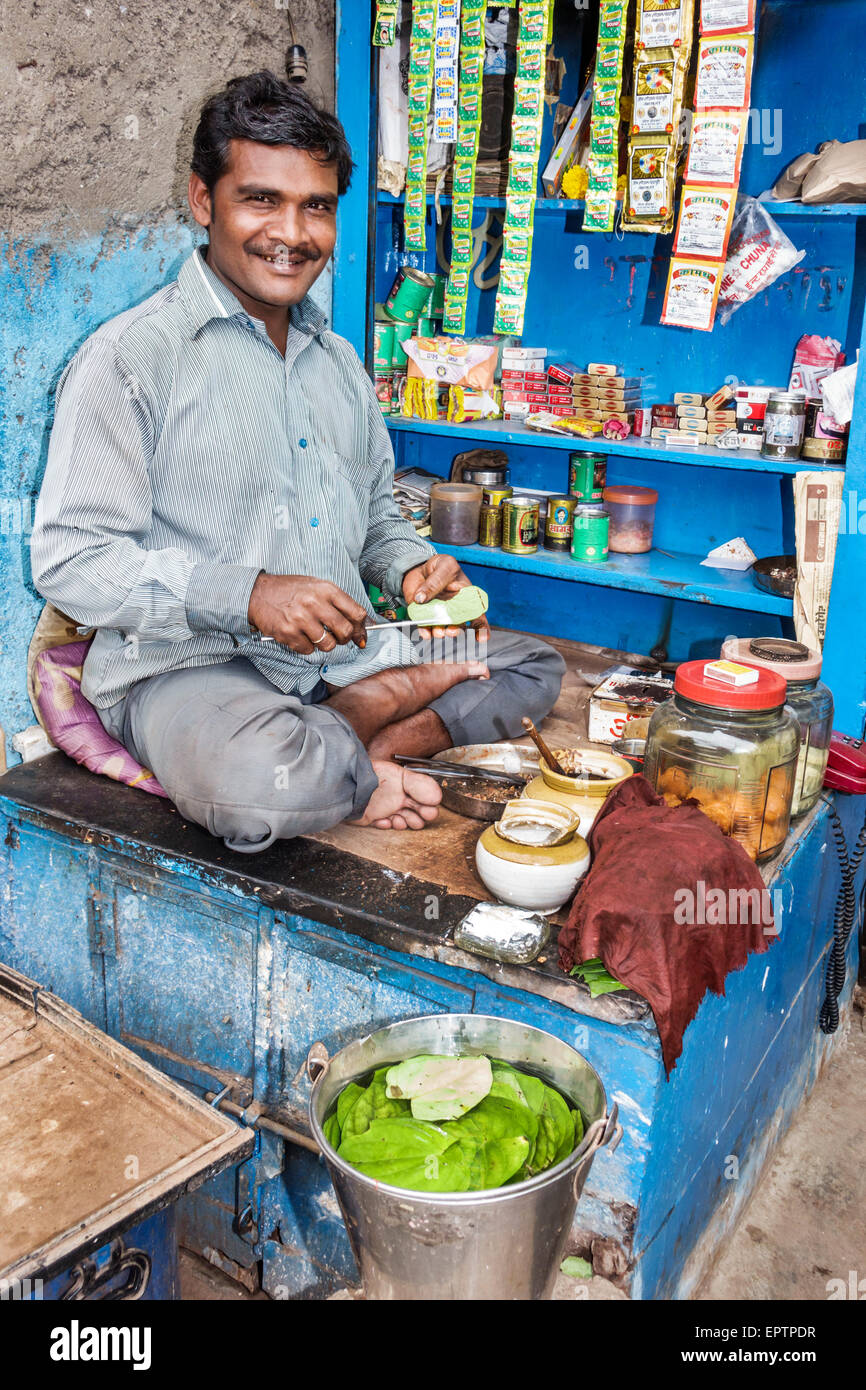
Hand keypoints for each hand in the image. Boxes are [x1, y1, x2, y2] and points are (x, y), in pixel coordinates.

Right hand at [248, 573, 367, 654]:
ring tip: (316, 635)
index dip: (361, 628)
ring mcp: (301, 619)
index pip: (356, 613)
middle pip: (345, 631)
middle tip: (339, 638)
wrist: (258, 593)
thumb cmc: (289, 591)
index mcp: (326, 590)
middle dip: (345, 639)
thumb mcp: (316, 586)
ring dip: (325, 644)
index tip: (360, 635)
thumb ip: (338, 603)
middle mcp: (315, 603)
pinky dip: (307, 647)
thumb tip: (360, 624)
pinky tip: (300, 635)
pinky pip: (309, 650)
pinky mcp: (288, 633)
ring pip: (328, 644)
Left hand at [402, 555, 489, 641]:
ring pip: (442, 628)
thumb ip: (435, 582)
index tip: (482, 638)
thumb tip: (421, 598)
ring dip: (440, 632)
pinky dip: (424, 631)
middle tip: (451, 630)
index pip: (477, 615)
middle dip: (456, 631)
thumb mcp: (444, 566)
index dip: (482, 628)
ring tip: (438, 632)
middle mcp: (454, 609)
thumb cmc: (440, 566)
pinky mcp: (423, 615)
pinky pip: (424, 626)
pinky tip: (425, 632)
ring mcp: (439, 613)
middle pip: (459, 625)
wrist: (420, 567)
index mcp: (466, 598)